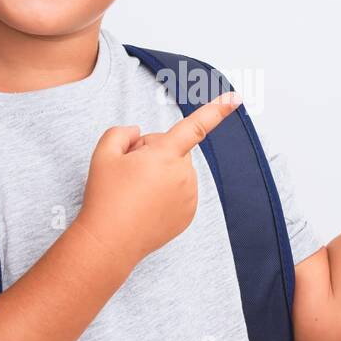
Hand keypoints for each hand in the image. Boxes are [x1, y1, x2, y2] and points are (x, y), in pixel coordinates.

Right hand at [75, 90, 243, 269]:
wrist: (110, 242)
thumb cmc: (106, 197)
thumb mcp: (103, 154)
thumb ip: (122, 132)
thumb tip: (138, 133)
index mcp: (165, 155)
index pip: (195, 126)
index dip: (217, 110)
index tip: (236, 98)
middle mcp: (184, 175)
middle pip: (173, 149)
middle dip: (154, 153)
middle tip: (130, 173)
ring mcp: (189, 197)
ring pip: (176, 170)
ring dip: (160, 174)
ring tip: (136, 193)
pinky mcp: (189, 214)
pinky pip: (180, 191)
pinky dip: (166, 193)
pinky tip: (146, 205)